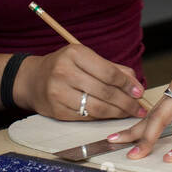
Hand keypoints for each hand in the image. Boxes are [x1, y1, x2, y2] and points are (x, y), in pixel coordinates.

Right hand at [15, 45, 146, 120]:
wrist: (32, 80)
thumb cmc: (64, 66)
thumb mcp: (85, 58)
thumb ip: (112, 68)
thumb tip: (134, 84)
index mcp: (74, 54)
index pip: (108, 71)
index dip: (127, 84)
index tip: (139, 92)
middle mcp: (64, 72)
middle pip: (105, 91)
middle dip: (126, 102)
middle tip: (139, 107)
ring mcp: (58, 92)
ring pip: (97, 107)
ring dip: (117, 113)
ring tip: (129, 113)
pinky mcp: (57, 111)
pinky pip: (86, 117)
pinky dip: (102, 118)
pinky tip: (112, 116)